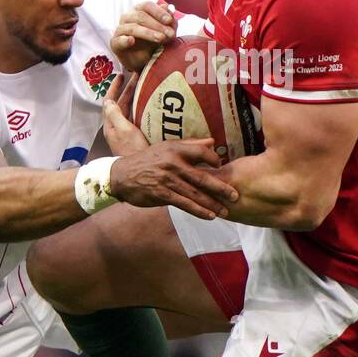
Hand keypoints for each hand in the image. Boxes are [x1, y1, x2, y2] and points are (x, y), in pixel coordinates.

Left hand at [101, 80, 147, 155]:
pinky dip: (140, 107)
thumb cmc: (132, 151)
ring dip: (134, 97)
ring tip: (143, 86)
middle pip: (119, 104)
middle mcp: (117, 128)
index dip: (114, 87)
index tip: (121, 75)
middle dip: (126, 89)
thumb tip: (108, 100)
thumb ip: (115, 115)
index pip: (109, 101)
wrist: (142, 171)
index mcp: (111, 125)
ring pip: (128, 109)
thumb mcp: (123, 130)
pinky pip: (135, 116)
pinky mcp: (135, 137)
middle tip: (136, 76)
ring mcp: (126, 133)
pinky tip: (149, 104)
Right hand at [110, 1, 175, 70]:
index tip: (170, 20)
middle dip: (158, 25)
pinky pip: (119, 40)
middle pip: (141, 16)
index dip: (159, 12)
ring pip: (133, 27)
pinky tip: (132, 41)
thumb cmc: (153, 42)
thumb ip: (168, 21)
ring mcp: (120, 29)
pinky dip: (125, 40)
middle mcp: (128, 17)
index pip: (147, 6)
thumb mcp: (165, 32)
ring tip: (161, 38)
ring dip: (148, 33)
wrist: (144, 61)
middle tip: (170, 34)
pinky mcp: (115, 43)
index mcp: (139, 10)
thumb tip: (169, 8)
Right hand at [110, 138, 238, 220]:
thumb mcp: (167, 147)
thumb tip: (213, 141)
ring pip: (195, 194)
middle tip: (236, 196)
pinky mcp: (162, 194)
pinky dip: (198, 211)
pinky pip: (184, 204)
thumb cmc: (148, 160)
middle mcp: (173, 163)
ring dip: (212, 204)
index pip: (203, 153)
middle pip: (203, 177)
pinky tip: (209, 216)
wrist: (121, 175)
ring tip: (225, 211)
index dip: (215, 160)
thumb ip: (191, 144)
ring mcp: (168, 180)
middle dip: (221, 188)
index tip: (222, 168)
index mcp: (176, 149)